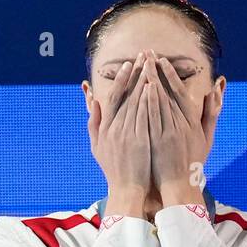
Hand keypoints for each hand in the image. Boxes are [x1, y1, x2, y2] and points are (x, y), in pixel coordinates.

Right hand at [88, 50, 151, 194]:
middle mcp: (115, 128)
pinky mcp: (139, 141)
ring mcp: (127, 134)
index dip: (121, 79)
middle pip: (126, 95)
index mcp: (106, 127)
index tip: (128, 64)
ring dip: (144, 82)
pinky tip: (154, 87)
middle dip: (135, 74)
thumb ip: (94, 122)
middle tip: (143, 56)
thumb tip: (92, 100)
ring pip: (136, 102)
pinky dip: (148, 101)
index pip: (114, 97)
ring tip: (151, 65)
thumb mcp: (98, 146)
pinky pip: (144, 117)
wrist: (126, 190)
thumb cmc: (115, 169)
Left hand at [146, 53, 217, 202]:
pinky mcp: (161, 140)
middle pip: (168, 91)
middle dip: (156, 70)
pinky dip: (151, 101)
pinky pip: (155, 117)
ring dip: (150, 80)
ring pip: (161, 100)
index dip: (171, 75)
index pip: (180, 92)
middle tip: (147, 53)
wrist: (180, 185)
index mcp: (191, 121)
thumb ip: (212, 114)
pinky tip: (144, 87)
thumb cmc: (191, 162)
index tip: (162, 61)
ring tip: (141, 63)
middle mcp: (182, 123)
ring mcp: (172, 131)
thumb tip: (216, 91)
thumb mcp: (207, 138)